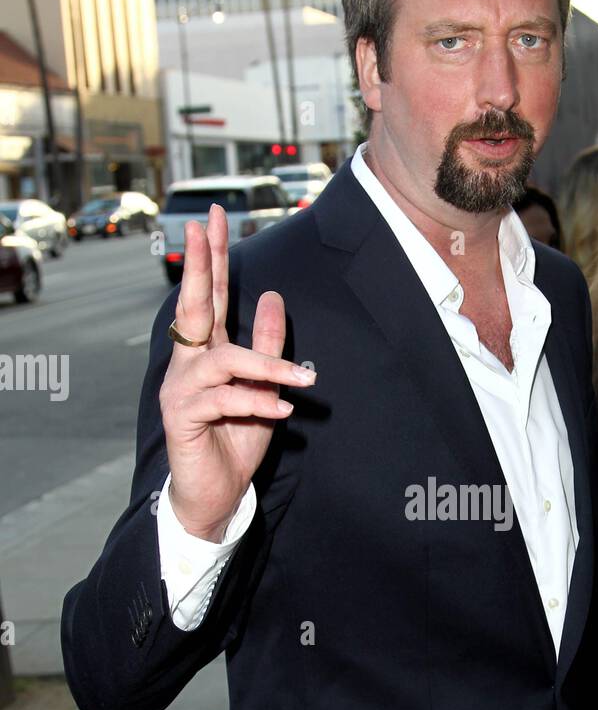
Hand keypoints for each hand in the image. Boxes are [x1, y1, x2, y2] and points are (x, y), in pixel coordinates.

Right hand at [159, 205, 315, 540]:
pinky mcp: (183, 418)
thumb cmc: (236, 439)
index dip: (213, 257)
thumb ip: (268, 345)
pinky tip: (281, 409)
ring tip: (303, 379)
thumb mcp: (263, 387)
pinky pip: (222, 400)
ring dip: (266, 366)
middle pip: (194, 306)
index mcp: (206, 352)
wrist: (215, 492)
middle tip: (205, 225)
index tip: (214, 217)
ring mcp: (181, 389)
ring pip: (221, 360)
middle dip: (201, 265)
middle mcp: (188, 363)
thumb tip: (274, 296)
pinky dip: (255, 401)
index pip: (211, 296)